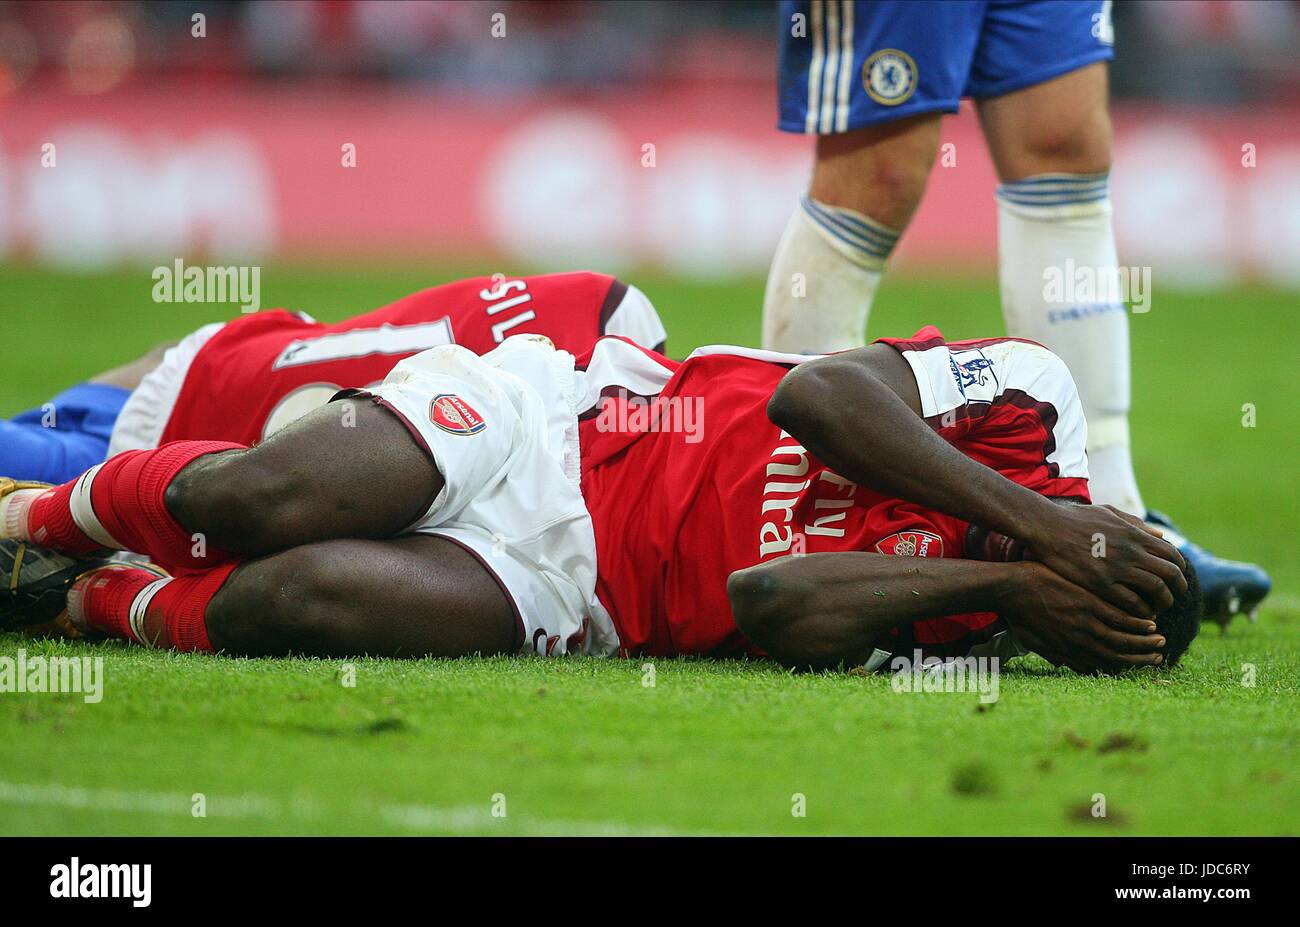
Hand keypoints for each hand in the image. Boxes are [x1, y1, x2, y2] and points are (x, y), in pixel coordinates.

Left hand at [1000, 561, 1166, 673]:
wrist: (1011, 588)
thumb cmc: (1019, 614)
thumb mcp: (1035, 641)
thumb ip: (1057, 654)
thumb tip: (1071, 665)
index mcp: (1068, 650)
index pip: (1102, 663)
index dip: (1124, 666)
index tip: (1139, 664)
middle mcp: (1080, 640)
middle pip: (1118, 653)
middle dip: (1140, 657)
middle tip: (1159, 657)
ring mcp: (1085, 621)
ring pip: (1123, 636)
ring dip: (1144, 641)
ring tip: (1160, 639)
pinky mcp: (1087, 602)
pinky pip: (1118, 615)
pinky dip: (1136, 621)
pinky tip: (1149, 620)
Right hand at [1023, 503, 1187, 619]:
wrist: (1046, 527)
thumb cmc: (1074, 519)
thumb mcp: (1108, 513)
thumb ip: (1136, 524)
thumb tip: (1161, 537)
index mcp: (1135, 534)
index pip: (1172, 555)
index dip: (1179, 570)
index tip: (1174, 580)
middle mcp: (1132, 550)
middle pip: (1171, 574)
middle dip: (1177, 589)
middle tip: (1173, 599)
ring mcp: (1118, 567)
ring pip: (1156, 590)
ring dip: (1162, 603)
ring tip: (1157, 610)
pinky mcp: (1102, 583)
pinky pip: (1132, 602)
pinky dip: (1140, 611)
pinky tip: (1137, 614)